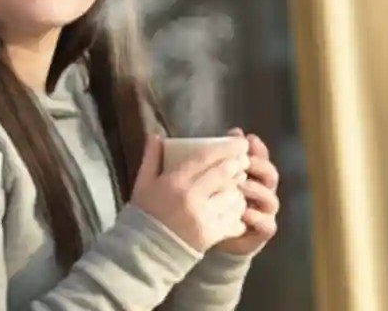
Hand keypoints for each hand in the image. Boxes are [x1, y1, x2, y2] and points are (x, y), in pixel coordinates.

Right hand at [130, 134, 247, 252]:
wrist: (144, 251)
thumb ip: (151, 157)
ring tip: (237, 187)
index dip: (227, 147)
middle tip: (244, 161)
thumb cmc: (145, 213)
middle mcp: (191, 197)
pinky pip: (235, 219)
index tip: (239, 142)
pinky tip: (233, 209)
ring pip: (234, 197)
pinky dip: (238, 213)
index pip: (206, 158)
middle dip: (239, 165)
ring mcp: (203, 217)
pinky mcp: (211, 235)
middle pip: (226, 174)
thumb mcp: (143, 183)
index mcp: (174, 181)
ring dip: (239, 190)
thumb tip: (156, 135)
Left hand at [216, 130, 279, 255]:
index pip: (261, 158)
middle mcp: (263, 192)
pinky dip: (258, 218)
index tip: (248, 139)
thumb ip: (221, 155)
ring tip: (241, 185)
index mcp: (253, 175)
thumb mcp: (213, 176)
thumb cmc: (213, 200)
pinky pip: (268, 225)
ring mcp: (265, 213)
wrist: (209, 234)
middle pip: (271, 175)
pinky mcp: (261, 233)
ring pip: (271, 199)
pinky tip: (245, 213)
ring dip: (257, 191)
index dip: (258, 148)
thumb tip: (234, 131)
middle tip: (245, 162)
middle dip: (259, 166)